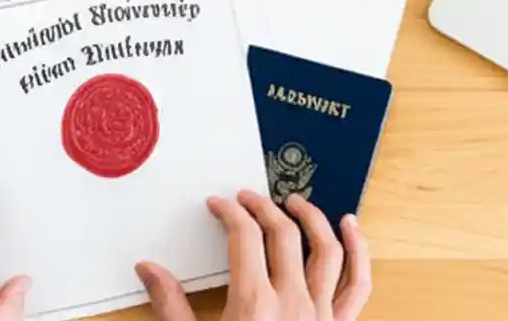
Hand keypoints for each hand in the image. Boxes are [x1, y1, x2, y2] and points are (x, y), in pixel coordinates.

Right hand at [136, 191, 371, 320]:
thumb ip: (171, 305)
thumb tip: (149, 270)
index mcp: (254, 305)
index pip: (244, 237)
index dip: (230, 213)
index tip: (219, 205)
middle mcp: (292, 303)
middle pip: (283, 234)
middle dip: (263, 208)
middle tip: (247, 198)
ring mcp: (320, 315)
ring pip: (326, 250)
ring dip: (312, 218)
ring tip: (296, 202)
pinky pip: (358, 283)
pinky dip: (359, 251)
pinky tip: (351, 229)